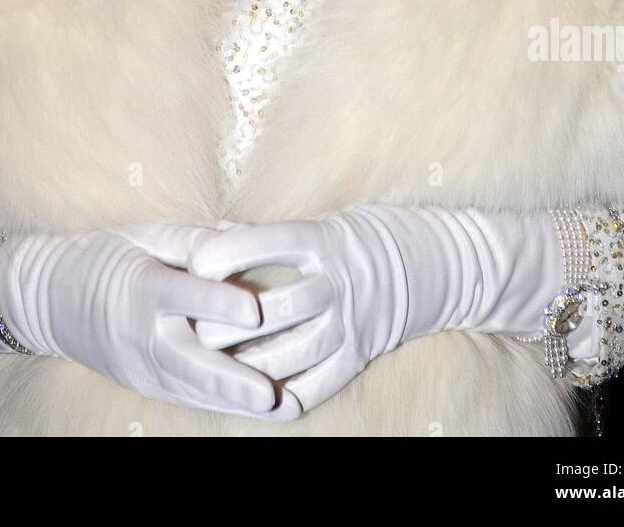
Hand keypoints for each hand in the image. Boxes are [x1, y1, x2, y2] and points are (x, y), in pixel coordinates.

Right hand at [0, 220, 300, 419]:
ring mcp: (142, 367)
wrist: (48, 299)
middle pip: (188, 361)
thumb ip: (193, 239)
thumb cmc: (104, 255)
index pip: (182, 296)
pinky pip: (189, 396)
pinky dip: (224, 404)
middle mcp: (141, 334)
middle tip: (271, 392)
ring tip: (283, 409)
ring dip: (237, 401)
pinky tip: (261, 410)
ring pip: (193, 389)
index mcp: (140, 287)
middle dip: (230, 379)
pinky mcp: (146, 384)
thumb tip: (246, 234)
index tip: (254, 311)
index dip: (217, 303)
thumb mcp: (143, 234)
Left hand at [186, 206, 582, 413]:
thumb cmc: (365, 236)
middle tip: (188, 327)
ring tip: (210, 367)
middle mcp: (339, 280)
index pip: (269, 242)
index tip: (194, 263)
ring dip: (248, 363)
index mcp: (324, 238)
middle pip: (275, 306)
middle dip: (228, 321)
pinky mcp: (362, 351)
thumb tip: (212, 234)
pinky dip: (287, 393)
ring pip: (292, 349)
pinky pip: (321, 381)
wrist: (436, 263)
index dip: (230, 252)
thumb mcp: (324, 223)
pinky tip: (257, 399)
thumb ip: (269, 235)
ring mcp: (353, 320)